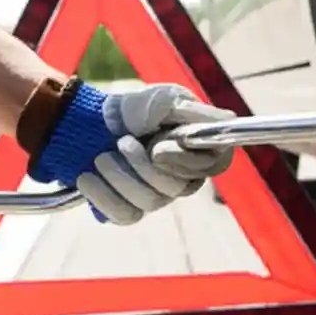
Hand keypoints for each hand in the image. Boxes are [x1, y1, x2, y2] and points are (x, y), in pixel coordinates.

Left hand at [29, 82, 235, 224]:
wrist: (92, 121)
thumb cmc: (135, 109)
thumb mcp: (167, 99)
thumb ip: (196, 111)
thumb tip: (227, 121)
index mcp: (200, 149)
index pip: (214, 165)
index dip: (187, 161)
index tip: (158, 147)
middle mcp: (184, 177)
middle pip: (177, 188)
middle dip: (143, 165)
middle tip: (123, 142)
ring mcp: (159, 196)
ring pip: (150, 202)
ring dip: (120, 176)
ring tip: (102, 156)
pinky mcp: (132, 209)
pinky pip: (125, 215)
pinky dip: (103, 195)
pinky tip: (88, 177)